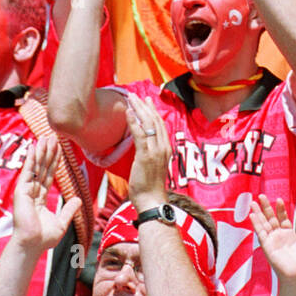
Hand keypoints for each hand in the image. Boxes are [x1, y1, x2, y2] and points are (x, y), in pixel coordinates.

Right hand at [13, 135, 80, 252]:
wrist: (32, 244)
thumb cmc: (43, 238)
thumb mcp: (62, 222)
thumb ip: (69, 210)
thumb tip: (78, 200)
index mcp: (40, 198)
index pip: (49, 175)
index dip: (54, 162)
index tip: (59, 149)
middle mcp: (32, 192)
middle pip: (42, 168)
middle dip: (47, 152)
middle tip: (52, 136)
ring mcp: (26, 191)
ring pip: (36, 167)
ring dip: (40, 151)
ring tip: (45, 137)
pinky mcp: (21, 191)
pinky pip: (28, 172)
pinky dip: (31, 159)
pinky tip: (34, 147)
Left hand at [125, 93, 171, 209]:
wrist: (151, 200)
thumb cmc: (149, 186)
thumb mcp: (151, 166)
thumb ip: (148, 153)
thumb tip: (141, 146)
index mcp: (166, 149)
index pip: (160, 124)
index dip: (153, 111)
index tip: (146, 101)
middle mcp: (164, 147)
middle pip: (155, 120)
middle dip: (144, 106)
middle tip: (135, 94)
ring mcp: (156, 151)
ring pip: (149, 124)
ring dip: (138, 109)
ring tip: (130, 99)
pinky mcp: (146, 156)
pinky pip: (140, 135)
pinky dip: (134, 122)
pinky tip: (128, 113)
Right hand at [250, 194, 295, 282]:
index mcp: (290, 237)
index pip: (283, 219)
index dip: (280, 210)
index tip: (279, 199)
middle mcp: (279, 238)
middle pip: (271, 219)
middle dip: (266, 208)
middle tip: (262, 195)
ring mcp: (273, 241)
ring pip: (264, 224)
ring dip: (258, 213)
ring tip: (253, 201)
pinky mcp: (268, 247)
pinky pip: (261, 233)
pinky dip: (256, 224)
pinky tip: (252, 215)